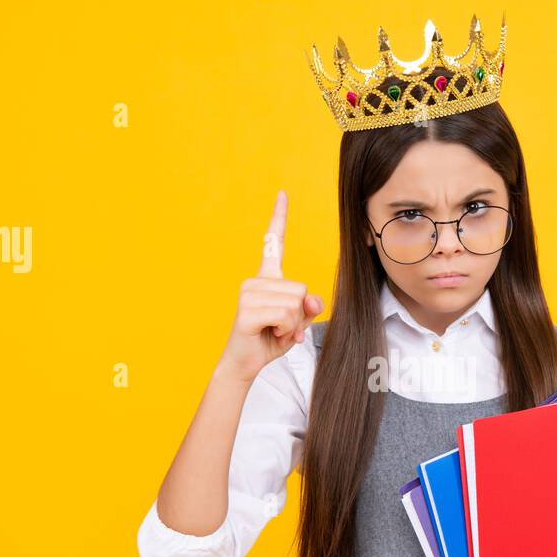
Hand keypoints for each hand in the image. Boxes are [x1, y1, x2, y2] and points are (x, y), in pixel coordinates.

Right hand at [218, 190, 323, 382]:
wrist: (245, 363)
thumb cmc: (270, 339)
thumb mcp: (298, 322)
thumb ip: (309, 307)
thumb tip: (311, 299)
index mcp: (266, 278)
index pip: (273, 242)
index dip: (279, 218)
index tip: (282, 194)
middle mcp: (255, 280)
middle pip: (300, 288)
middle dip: (300, 313)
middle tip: (282, 326)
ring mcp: (248, 293)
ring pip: (295, 303)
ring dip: (293, 324)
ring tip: (275, 331)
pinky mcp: (246, 310)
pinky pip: (285, 315)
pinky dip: (286, 330)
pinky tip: (271, 335)